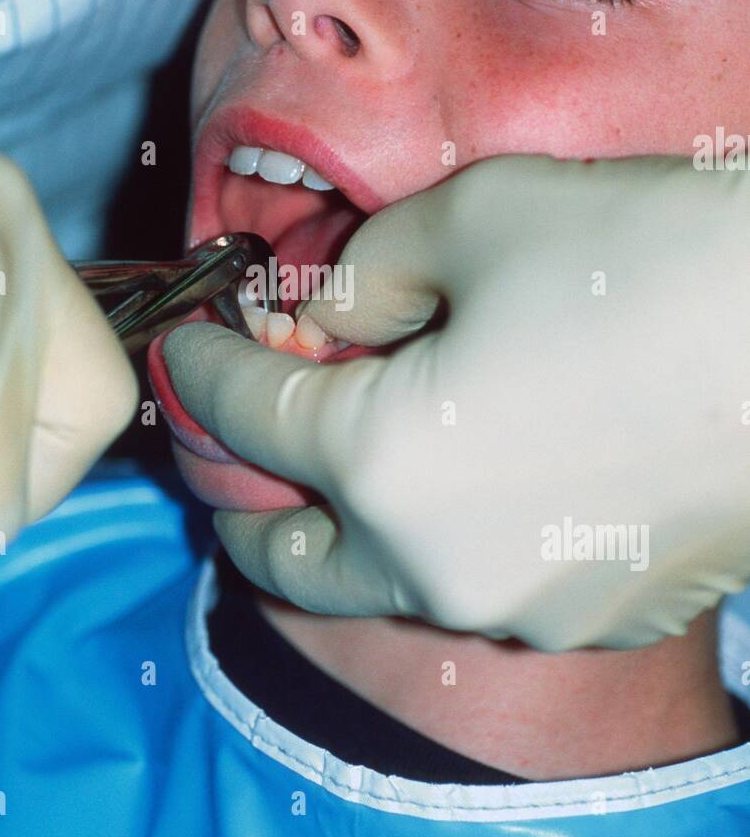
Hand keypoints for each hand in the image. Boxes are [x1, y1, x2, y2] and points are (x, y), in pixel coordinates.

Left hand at [163, 155, 749, 648]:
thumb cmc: (647, 260)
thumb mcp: (474, 220)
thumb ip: (364, 274)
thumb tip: (326, 317)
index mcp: (379, 465)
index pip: (245, 419)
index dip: (205, 372)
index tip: (189, 348)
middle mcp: (434, 567)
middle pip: (288, 561)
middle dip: (247, 504)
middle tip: (240, 452)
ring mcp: (520, 608)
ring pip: (385, 579)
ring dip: (351, 525)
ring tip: (361, 454)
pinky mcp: (594, 617)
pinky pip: (480, 581)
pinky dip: (447, 536)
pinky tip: (480, 472)